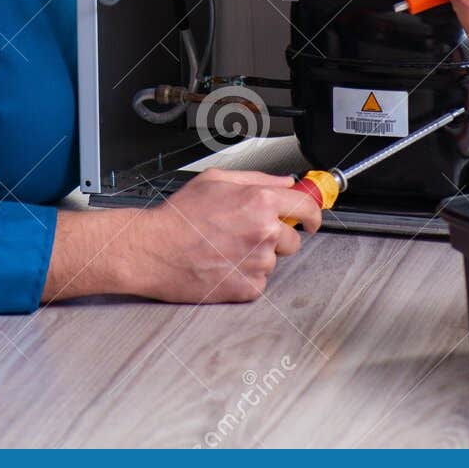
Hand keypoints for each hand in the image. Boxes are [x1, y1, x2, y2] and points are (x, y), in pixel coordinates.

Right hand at [43, 169, 314, 304]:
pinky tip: (222, 265)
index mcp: (259, 202)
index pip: (306, 208)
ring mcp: (257, 263)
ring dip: (257, 256)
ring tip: (225, 248)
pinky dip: (245, 276)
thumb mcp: (215, 180)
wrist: (155, 250)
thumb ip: (257, 178)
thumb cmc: (180, 216)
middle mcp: (263, 233)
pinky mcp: (247, 289)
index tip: (311, 218)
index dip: (312, 213)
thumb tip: (284, 182)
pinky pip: (258, 282)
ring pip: (273, 261)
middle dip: (275, 236)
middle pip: (291, 239)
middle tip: (245, 232)